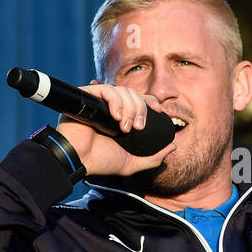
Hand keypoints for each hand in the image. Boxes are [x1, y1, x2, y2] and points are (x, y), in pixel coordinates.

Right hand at [54, 81, 176, 178]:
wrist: (78, 161)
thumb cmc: (100, 162)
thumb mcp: (132, 162)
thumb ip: (154, 157)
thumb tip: (173, 146)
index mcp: (120, 117)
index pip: (139, 99)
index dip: (151, 101)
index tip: (159, 111)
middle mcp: (110, 107)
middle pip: (133, 94)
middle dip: (141, 109)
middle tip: (137, 128)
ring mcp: (98, 101)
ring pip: (122, 90)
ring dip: (129, 108)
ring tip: (124, 128)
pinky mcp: (86, 97)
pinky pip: (106, 89)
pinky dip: (115, 101)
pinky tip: (115, 116)